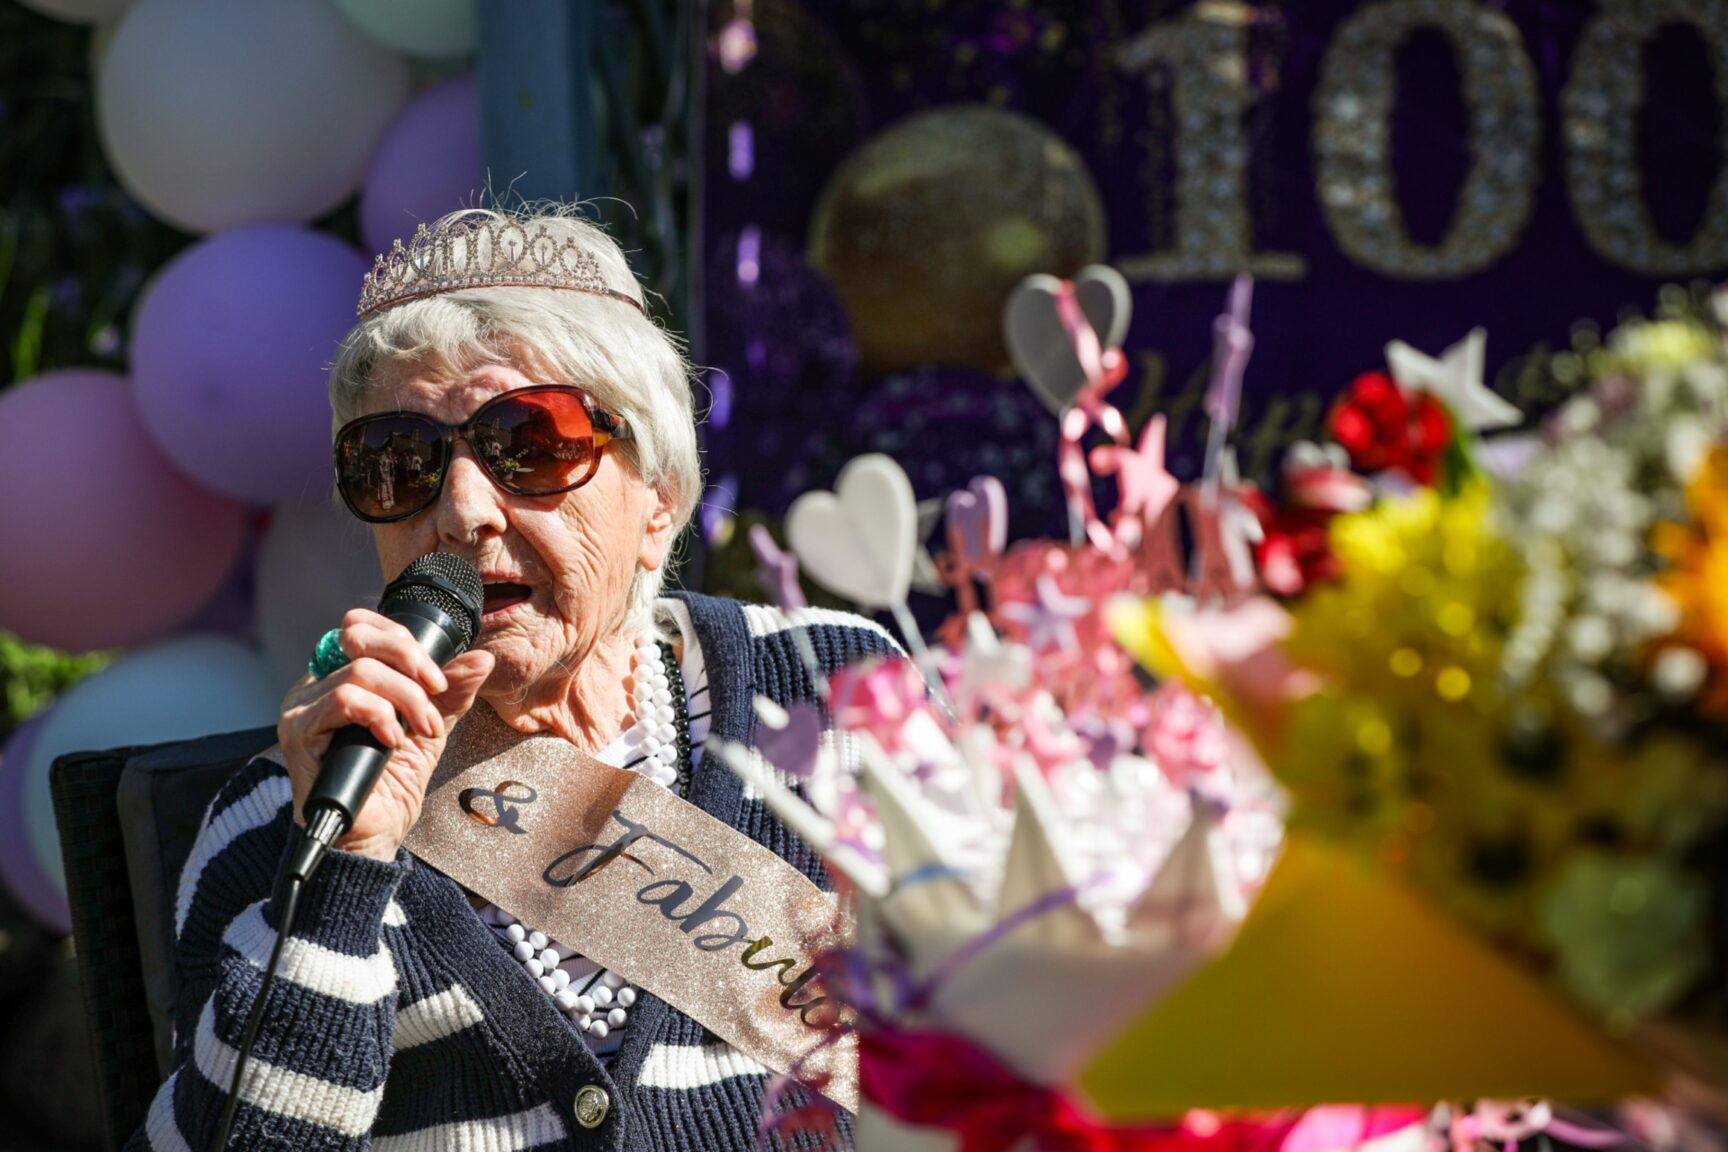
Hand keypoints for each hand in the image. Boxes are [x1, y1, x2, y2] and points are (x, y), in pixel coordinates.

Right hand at [278, 608, 494, 861]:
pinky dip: (379, 715)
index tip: (437, 676)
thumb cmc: (394, 780)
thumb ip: (452, 690)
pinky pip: (343, 699)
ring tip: (421, 730)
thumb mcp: (431, 725)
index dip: (402, 638)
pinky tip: (392, 741)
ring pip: (360, 670)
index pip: (362, 625)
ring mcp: (303, 705)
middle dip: (409, 658)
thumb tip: (483, 657)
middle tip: (435, 690)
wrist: (375, 833)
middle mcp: (316, 683)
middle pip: (357, 633)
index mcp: (343, 674)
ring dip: (405, 697)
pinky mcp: (299, 731)